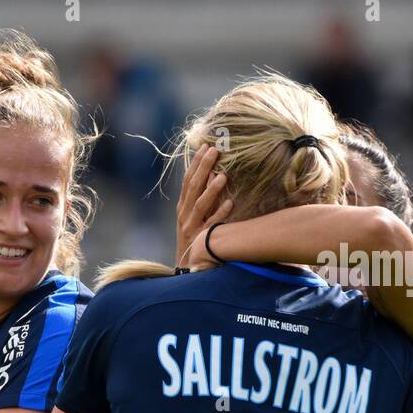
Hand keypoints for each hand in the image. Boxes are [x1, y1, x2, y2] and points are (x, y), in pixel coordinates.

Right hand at [176, 144, 232, 266]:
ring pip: (200, 205)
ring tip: (223, 175)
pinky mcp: (200, 240)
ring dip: (211, 190)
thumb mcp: (193, 216)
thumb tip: (214, 173)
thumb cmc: (194, 237)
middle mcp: (184, 214)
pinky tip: (230, 204)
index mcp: (182, 206)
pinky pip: (211, 226)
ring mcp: (191, 227)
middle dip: (203, 168)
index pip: (188, 180)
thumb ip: (200, 197)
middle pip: (193, 187)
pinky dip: (220, 214)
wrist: (186, 266)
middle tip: (214, 151)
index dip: (195, 163)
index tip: (205, 146)